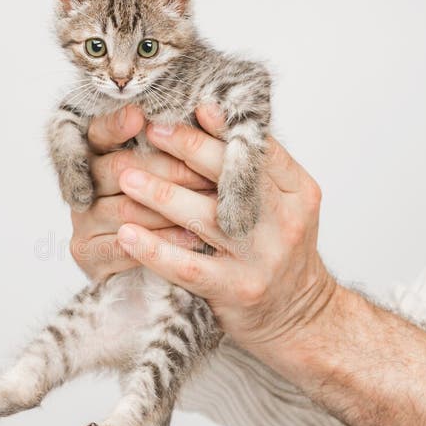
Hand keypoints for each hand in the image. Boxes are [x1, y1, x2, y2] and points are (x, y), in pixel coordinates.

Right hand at [69, 105, 214, 279]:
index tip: (139, 117)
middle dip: (167, 170)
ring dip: (171, 208)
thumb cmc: (173, 206)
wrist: (161, 267)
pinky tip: (192, 237)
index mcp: (96, 152)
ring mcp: (81, 220)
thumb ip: (181, 142)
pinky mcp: (86, 253)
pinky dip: (163, 241)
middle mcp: (84, 183)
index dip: (116, 125)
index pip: (98, 132)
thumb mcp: (175, 168)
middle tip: (205, 172)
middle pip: (118, 169)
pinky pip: (125, 246)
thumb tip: (207, 109)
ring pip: (126, 209)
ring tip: (209, 205)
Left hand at [114, 104, 337, 355]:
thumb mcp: (285, 204)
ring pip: (203, 216)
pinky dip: (154, 248)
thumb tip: (207, 111)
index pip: (259, 149)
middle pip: (230, 176)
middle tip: (150, 131)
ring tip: (126, 176)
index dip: (221, 127)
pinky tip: (126, 234)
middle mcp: (285, 221)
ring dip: (159, 193)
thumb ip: (255, 166)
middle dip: (186, 149)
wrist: (299, 318)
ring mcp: (260, 257)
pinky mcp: (236, 289)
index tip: (187, 108)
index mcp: (299, 191)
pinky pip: (188, 265)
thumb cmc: (278, 250)